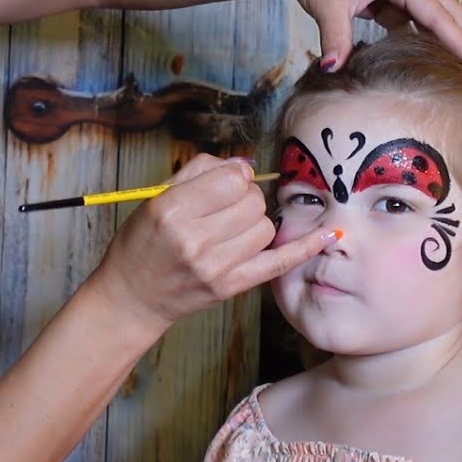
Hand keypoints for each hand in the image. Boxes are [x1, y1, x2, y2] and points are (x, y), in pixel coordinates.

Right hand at [90, 155, 335, 330]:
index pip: (231, 179)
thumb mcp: (156, 197)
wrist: (132, 296)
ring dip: (254, 222)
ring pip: (265, 227)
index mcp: (172, 210)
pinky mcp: (230, 287)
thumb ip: (200, 172)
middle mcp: (194, 239)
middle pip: (252, 202)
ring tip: (231, 229)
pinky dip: (306, 247)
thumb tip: (245, 165)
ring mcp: (215, 266)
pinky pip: (278, 263)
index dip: (233, 178)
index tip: (222, 186)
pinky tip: (329, 235)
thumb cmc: (141, 243)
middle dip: (244, 199)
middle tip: (224, 210)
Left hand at [270, 0, 461, 74]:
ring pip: (440, 17)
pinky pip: (421, 22)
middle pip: (452, 14)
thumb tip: (335, 69)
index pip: (440, 16)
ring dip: (457, 41)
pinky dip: (433, 39)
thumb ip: (335, 37)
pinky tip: (439, 61)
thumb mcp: (326, 4)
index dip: (460, 44)